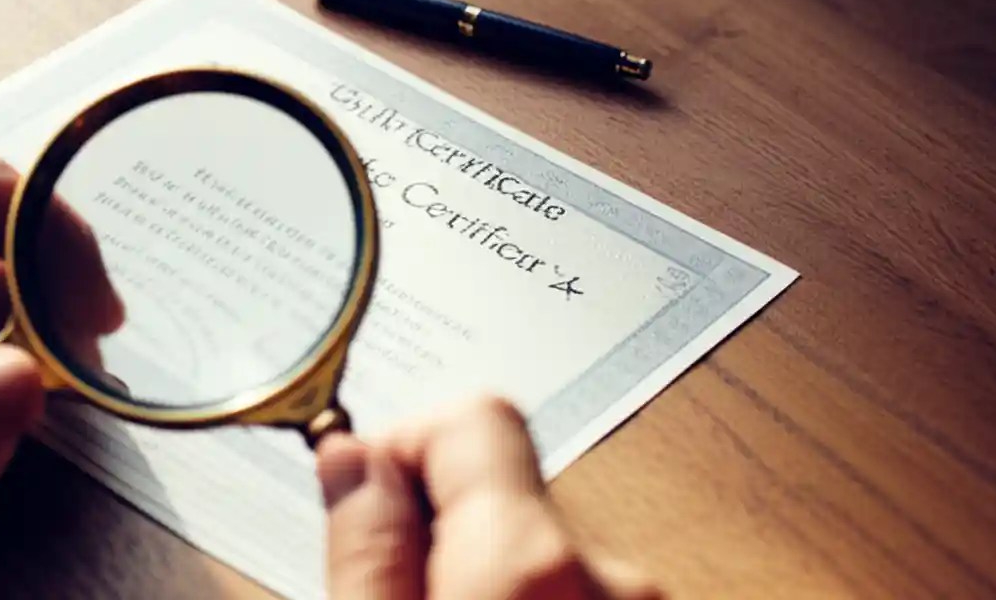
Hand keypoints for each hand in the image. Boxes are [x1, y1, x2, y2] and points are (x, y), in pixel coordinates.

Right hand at [317, 397, 661, 598]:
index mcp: (529, 564)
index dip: (406, 447)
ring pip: (538, 538)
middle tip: (402, 590)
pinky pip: (574, 580)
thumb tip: (353, 460)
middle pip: (506, 477)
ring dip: (487, 568)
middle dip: (442, 520)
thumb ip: (368, 554)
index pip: (475, 414)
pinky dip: (529, 596)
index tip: (371, 511)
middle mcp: (610, 571)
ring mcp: (642, 599)